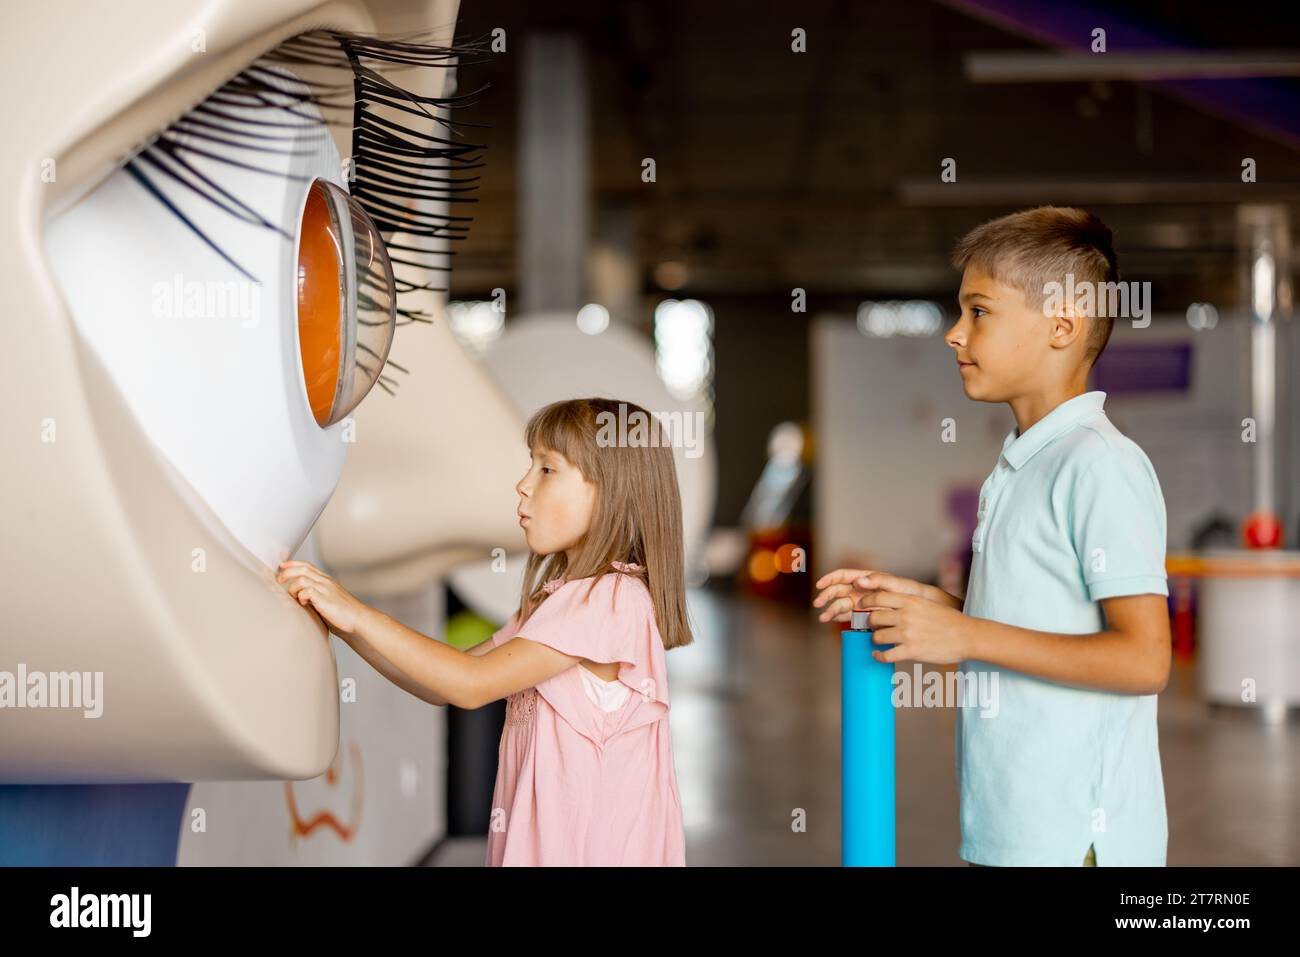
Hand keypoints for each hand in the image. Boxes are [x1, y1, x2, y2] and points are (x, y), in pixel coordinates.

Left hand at [276, 560, 370, 640]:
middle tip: (279, 580)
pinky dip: (300, 596)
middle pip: (302, 569)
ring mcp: (325, 589)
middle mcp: (325, 582)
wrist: (358, 620)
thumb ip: (315, 597)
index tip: (282, 565)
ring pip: (301, 578)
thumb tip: (300, 599)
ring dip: (292, 587)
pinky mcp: (323, 598)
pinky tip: (303, 603)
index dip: (293, 564)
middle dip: (287, 572)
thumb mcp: (328, 600)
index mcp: (326, 581)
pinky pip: (306, 591)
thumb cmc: (343, 614)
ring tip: (292, 597)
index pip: (308, 566)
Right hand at [813, 568, 949, 622]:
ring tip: (823, 617)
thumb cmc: (915, 595)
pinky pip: (850, 615)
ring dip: (831, 609)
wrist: (928, 611)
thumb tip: (859, 580)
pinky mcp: (868, 616)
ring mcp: (865, 603)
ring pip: (842, 604)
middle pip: (840, 590)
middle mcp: (864, 590)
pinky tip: (832, 621)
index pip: (844, 576)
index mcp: (870, 579)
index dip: (831, 578)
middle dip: (827, 596)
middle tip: (818, 605)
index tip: (820, 585)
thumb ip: (880, 581)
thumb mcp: (899, 586)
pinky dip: (840, 618)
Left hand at [862, 589, 972, 664]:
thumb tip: (888, 606)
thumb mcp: (927, 603)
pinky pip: (886, 655)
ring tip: (879, 641)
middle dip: (869, 623)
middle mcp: (906, 615)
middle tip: (871, 627)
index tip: (861, 607)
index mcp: (910, 601)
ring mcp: (908, 634)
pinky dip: (879, 656)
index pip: (878, 598)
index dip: (866, 602)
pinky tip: (879, 655)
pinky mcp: (911, 651)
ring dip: (875, 640)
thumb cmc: (948, 620)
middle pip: (873, 617)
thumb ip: (907, 603)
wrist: (967, 636)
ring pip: (877, 636)